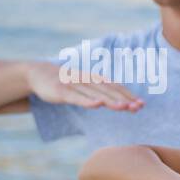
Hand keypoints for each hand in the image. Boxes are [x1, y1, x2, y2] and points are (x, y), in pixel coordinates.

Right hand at [27, 61, 142, 110]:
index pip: (114, 87)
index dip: (128, 95)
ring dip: (111, 100)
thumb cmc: (66, 82)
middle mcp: (86, 80)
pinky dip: (87, 101)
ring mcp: (74, 85)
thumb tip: (123, 102)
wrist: (38, 73)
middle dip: (124, 99)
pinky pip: (76, 97)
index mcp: (94, 79)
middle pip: (109, 91)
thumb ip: (101, 93)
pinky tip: (97, 105)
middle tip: (139, 106)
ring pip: (95, 94)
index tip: (141, 104)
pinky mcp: (61, 91)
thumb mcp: (85, 86)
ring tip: (124, 107)